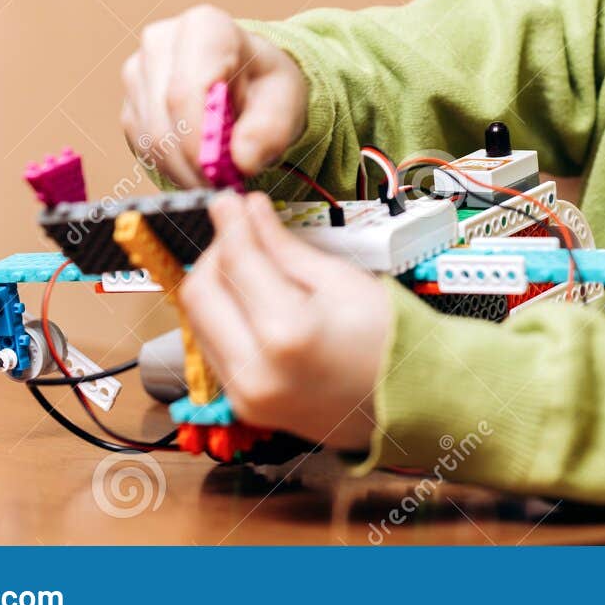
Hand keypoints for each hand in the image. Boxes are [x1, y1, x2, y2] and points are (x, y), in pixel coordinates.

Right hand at [121, 5, 308, 187]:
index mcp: (205, 28)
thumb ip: (269, 131)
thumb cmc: (266, 84)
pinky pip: (141, 143)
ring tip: (215, 178)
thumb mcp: (285, 102)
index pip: (186, 90)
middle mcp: (162, 42)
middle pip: (163, 115)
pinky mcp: (130, 101)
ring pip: (149, 134)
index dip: (198, 139)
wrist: (249, 80)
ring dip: (181, 168)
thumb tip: (242, 160)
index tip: (218, 173)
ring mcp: (139, 70)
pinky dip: (170, 165)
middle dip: (191, 161)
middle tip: (221, 187)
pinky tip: (196, 166)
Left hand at [179, 191, 391, 449]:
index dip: (230, 222)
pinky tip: (251, 301)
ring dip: (215, 285)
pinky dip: (223, 317)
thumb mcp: (342, 280)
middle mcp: (254, 370)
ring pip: (197, 322)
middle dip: (214, 253)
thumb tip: (248, 210)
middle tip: (239, 230)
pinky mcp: (243, 406)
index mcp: (286, 333)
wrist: (407, 400)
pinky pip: (212, 348)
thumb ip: (284, 247)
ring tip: (247, 264)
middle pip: (200, 294)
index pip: (238, 262)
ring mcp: (244, 395)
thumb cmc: (388, 335)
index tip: (227, 197)